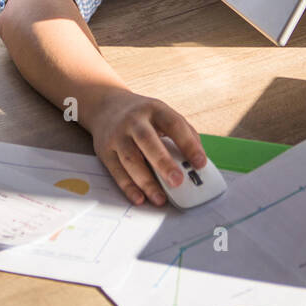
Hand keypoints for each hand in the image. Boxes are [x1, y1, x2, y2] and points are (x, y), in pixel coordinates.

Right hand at [86, 88, 206, 206]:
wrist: (106, 106)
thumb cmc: (143, 116)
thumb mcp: (163, 113)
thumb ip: (183, 133)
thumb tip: (198, 160)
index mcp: (154, 109)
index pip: (173, 125)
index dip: (188, 144)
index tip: (200, 163)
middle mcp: (134, 121)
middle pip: (147, 141)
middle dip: (163, 163)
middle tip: (178, 182)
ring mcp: (117, 135)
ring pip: (130, 159)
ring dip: (146, 181)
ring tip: (161, 199)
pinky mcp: (104, 151)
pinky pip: (116, 171)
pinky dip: (128, 187)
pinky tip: (140, 198)